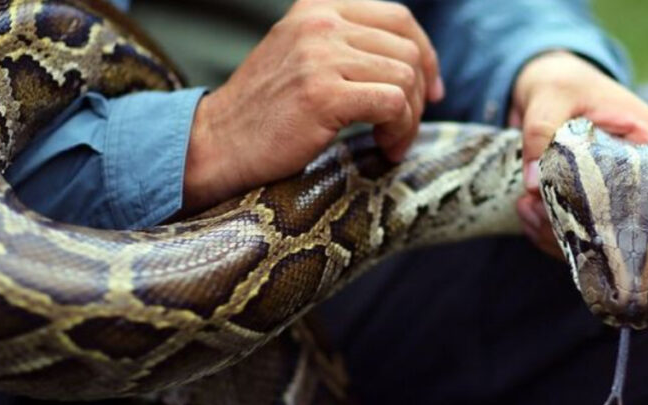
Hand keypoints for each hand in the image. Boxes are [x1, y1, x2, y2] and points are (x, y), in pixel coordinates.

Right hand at [182, 0, 443, 212]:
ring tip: (390, 143)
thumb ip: (345, 46)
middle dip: (418, 96)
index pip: (398, 19)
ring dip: (409, 119)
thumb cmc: (264, 113)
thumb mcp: (301, 57)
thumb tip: (414, 64)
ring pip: (405, 78)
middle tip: (403, 129)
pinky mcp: (323, 94)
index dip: (426, 55)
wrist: (217, 144)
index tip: (430, 92)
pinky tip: (384, 148)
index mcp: (318, 8)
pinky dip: (399, 131)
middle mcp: (320, 23)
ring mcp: (320, 56)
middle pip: (408, 51)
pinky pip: (393, 104)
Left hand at [509, 51, 647, 257]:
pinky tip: (525, 215)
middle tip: (548, 217)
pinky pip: (577, 233)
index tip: (627, 226)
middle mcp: (637, 170)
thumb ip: (541, 130)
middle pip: (640, 223)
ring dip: (563, 236)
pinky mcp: (586, 203)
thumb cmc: (560, 82)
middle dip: (594, 234)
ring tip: (528, 211)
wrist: (543, 85)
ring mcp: (612, 190)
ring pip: (604, 236)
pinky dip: (549, 234)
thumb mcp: (550, 95)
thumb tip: (534, 185)